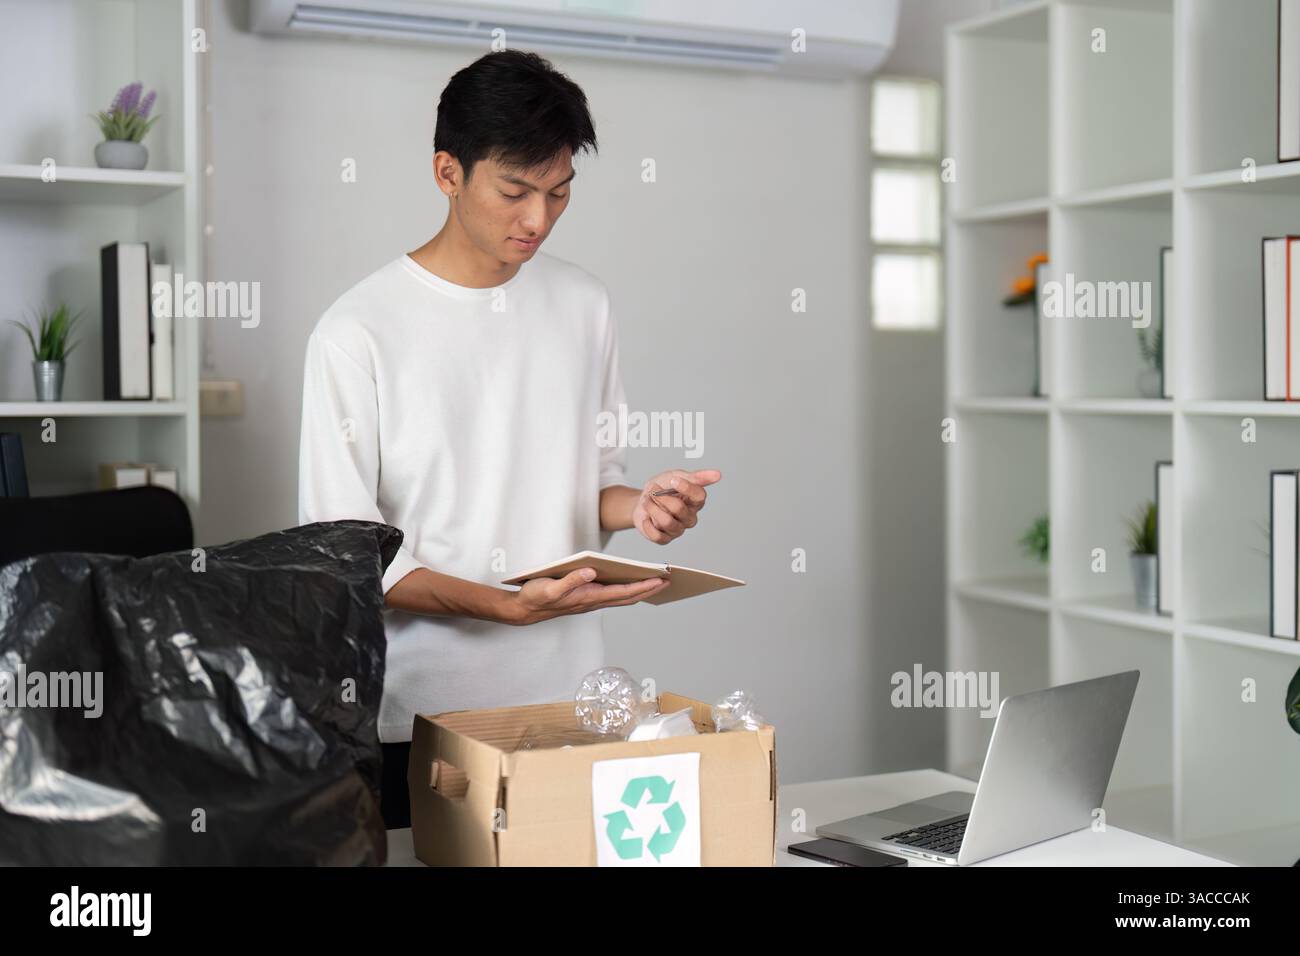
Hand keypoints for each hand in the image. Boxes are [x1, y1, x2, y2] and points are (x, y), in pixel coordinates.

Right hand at [507, 567, 668, 624]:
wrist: (525, 609)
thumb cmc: (537, 597)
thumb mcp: (550, 588)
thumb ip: (570, 580)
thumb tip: (591, 571)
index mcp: (589, 597)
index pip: (623, 592)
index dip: (643, 586)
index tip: (661, 580)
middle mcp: (594, 601)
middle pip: (628, 596)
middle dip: (649, 589)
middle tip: (669, 580)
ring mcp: (591, 600)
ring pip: (622, 596)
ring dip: (641, 590)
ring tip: (657, 581)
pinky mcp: (586, 597)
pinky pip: (613, 594)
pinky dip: (627, 589)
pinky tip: (632, 582)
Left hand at [632, 468, 720, 544]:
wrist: (642, 499)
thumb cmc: (663, 488)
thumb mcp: (677, 476)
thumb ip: (696, 477)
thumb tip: (717, 475)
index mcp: (695, 502)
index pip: (699, 496)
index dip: (686, 487)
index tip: (673, 480)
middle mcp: (689, 517)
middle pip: (679, 508)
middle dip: (661, 497)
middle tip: (653, 490)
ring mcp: (678, 529)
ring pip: (666, 522)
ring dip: (652, 508)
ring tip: (647, 501)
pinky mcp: (665, 539)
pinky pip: (657, 536)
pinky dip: (648, 525)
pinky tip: (647, 517)